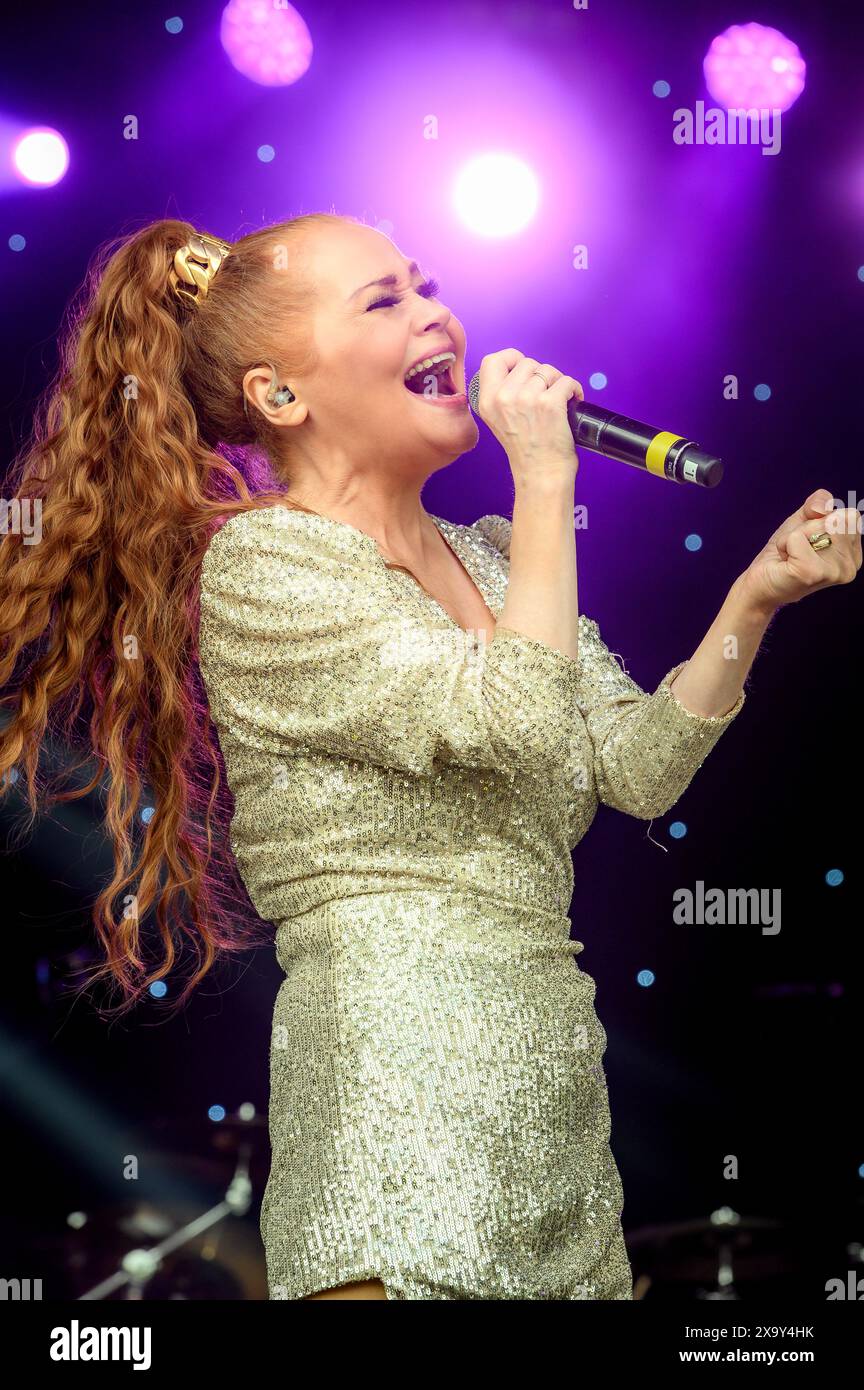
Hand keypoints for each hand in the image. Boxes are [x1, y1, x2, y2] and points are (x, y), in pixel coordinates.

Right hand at [474, 349, 582, 486]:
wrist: (540, 474)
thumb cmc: (526, 450)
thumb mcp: (498, 420)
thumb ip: (502, 394)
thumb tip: (522, 370)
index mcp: (487, 401)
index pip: (493, 360)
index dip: (512, 359)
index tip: (525, 371)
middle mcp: (503, 398)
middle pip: (527, 362)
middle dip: (541, 375)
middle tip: (546, 395)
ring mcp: (526, 399)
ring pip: (548, 370)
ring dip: (558, 383)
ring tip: (558, 401)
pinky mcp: (549, 404)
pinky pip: (567, 381)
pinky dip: (574, 390)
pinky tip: (572, 403)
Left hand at [738, 489, 861, 612]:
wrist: (760, 583)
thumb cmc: (785, 553)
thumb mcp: (804, 520)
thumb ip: (819, 503)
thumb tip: (822, 509)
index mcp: (854, 553)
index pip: (849, 516)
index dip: (823, 519)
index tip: (810, 540)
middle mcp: (851, 565)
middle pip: (835, 519)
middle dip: (807, 527)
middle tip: (797, 549)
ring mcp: (835, 572)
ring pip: (816, 526)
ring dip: (793, 536)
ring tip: (792, 556)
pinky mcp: (813, 573)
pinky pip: (796, 537)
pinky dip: (784, 544)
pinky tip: (786, 562)